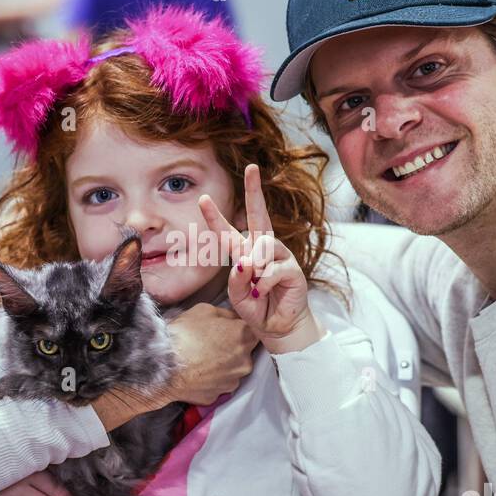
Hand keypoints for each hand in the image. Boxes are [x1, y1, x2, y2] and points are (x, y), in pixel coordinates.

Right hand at [164, 303, 258, 404]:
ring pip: (232, 370)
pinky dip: (210, 379)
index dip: (240, 329)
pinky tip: (196, 371)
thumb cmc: (183, 335)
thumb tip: (233, 318)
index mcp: (244, 336)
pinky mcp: (217, 395)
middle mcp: (245, 361)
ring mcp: (232, 381)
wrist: (163, 365)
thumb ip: (227, 314)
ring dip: (222, 365)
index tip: (228, 329)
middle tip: (211, 343)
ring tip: (200, 358)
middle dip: (232, 348)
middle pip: (244, 352)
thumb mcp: (205, 310)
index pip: (253, 330)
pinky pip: (218, 384)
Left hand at [198, 164, 325, 354]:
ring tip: (256, 286)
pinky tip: (264, 291)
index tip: (203, 199)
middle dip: (254, 190)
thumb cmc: (256, 307)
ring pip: (263, 246)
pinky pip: (273, 268)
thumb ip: (237, 280)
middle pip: (258, 214)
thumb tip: (247, 262)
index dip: (215, 216)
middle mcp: (262, 249)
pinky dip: (264, 282)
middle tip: (252, 168)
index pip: (227, 232)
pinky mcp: (292, 268)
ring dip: (256, 267)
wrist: (277, 326)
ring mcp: (279, 256)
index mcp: (244, 253)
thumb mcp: (237, 296)